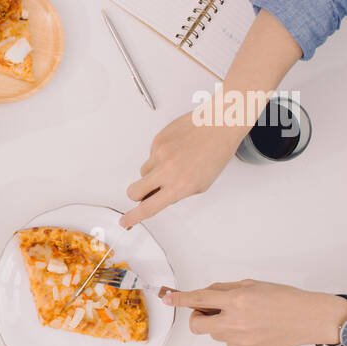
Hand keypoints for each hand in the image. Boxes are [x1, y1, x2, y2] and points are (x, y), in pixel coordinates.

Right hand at [121, 107, 245, 228]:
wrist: (220, 124)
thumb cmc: (216, 152)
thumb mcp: (202, 183)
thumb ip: (177, 193)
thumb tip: (158, 196)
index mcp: (180, 186)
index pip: (148, 207)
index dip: (133, 217)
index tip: (126, 221)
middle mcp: (167, 171)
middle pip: (134, 191)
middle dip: (136, 195)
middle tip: (145, 192)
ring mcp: (160, 154)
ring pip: (143, 172)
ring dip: (153, 173)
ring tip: (173, 163)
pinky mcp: (157, 140)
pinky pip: (150, 155)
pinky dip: (160, 155)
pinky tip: (176, 150)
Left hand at [164, 281, 346, 345]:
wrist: (310, 318)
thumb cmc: (285, 299)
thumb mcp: (252, 285)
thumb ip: (225, 290)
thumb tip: (205, 296)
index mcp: (237, 301)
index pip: (199, 300)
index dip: (181, 299)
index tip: (169, 299)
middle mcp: (237, 322)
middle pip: (198, 326)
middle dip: (198, 318)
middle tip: (210, 312)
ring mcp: (242, 341)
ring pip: (217, 336)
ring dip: (223, 327)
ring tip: (247, 319)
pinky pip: (232, 345)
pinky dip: (237, 338)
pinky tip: (256, 331)